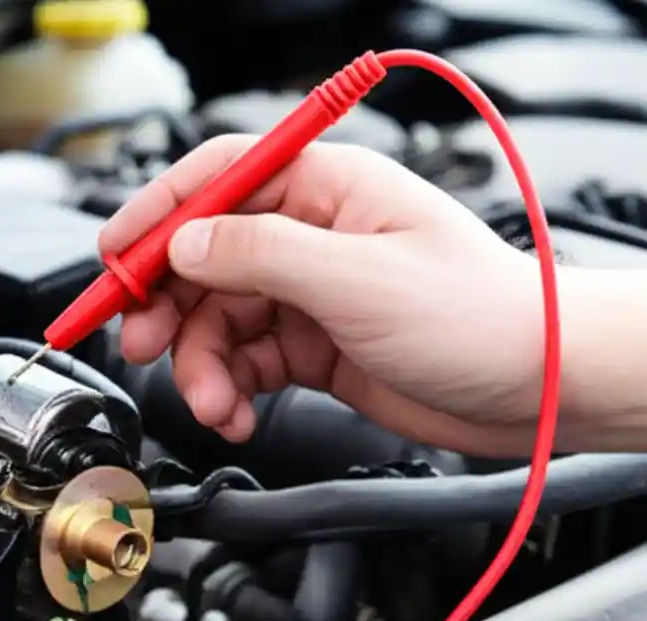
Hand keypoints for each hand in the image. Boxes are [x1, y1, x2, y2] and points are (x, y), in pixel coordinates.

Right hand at [105, 135, 553, 456]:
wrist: (536, 388)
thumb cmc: (479, 315)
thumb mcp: (358, 277)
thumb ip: (259, 254)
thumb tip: (184, 243)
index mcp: (323, 188)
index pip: (215, 178)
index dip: (155, 213)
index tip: (112, 257)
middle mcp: (307, 234)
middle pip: (200, 257)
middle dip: (166, 305)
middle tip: (141, 342)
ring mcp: (305, 292)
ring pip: (214, 320)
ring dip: (201, 365)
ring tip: (214, 401)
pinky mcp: (308, 345)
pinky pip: (241, 362)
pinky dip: (229, 391)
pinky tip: (238, 412)